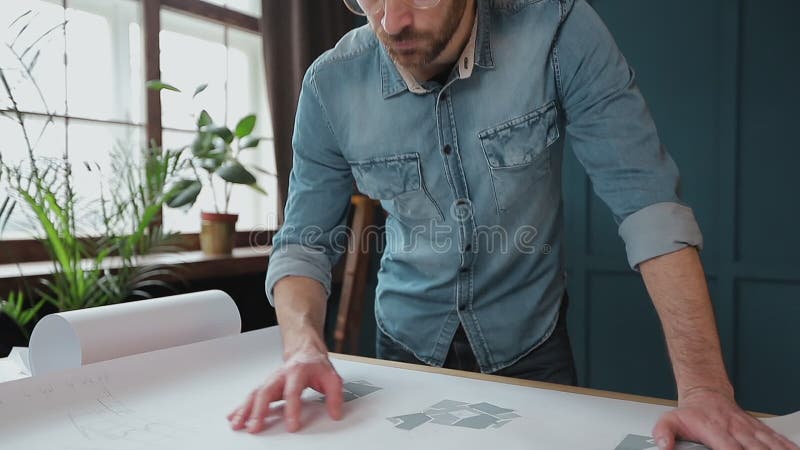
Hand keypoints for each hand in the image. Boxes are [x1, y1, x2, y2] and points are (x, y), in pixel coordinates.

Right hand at [227, 343, 343, 432]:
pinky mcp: (266, 386)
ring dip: (245, 410)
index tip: (292, 426)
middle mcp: (281, 375)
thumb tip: (335, 414)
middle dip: (259, 410)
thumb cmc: (316, 365)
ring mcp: (271, 380)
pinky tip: (234, 417)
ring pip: (255, 394)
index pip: (293, 392)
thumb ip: (335, 396)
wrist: (305, 351)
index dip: (292, 409)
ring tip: (238, 424)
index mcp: (297, 372)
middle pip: (266, 392)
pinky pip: (252, 396)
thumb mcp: (332, 378)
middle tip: (255, 427)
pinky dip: (242, 407)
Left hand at [652, 387, 799, 449]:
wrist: (706, 393)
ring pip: (768, 443)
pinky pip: (776, 438)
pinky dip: (785, 445)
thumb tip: (663, 445)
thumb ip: (664, 432)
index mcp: (714, 429)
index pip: (728, 447)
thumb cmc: (691, 412)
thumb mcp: (670, 420)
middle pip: (754, 448)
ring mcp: (749, 429)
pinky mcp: (758, 429)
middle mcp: (735, 429)